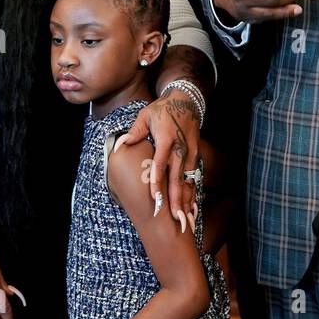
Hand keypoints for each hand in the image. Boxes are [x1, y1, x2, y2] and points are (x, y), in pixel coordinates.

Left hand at [123, 89, 200, 226]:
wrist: (187, 100)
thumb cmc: (163, 109)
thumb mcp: (146, 115)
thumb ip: (135, 131)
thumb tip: (122, 143)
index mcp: (166, 139)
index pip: (160, 164)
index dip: (157, 182)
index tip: (155, 198)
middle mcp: (180, 148)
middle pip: (177, 178)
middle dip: (177, 199)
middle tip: (175, 218)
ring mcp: (190, 152)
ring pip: (189, 180)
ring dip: (187, 200)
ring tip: (185, 218)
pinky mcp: (195, 155)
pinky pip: (194, 177)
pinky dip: (193, 193)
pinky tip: (192, 207)